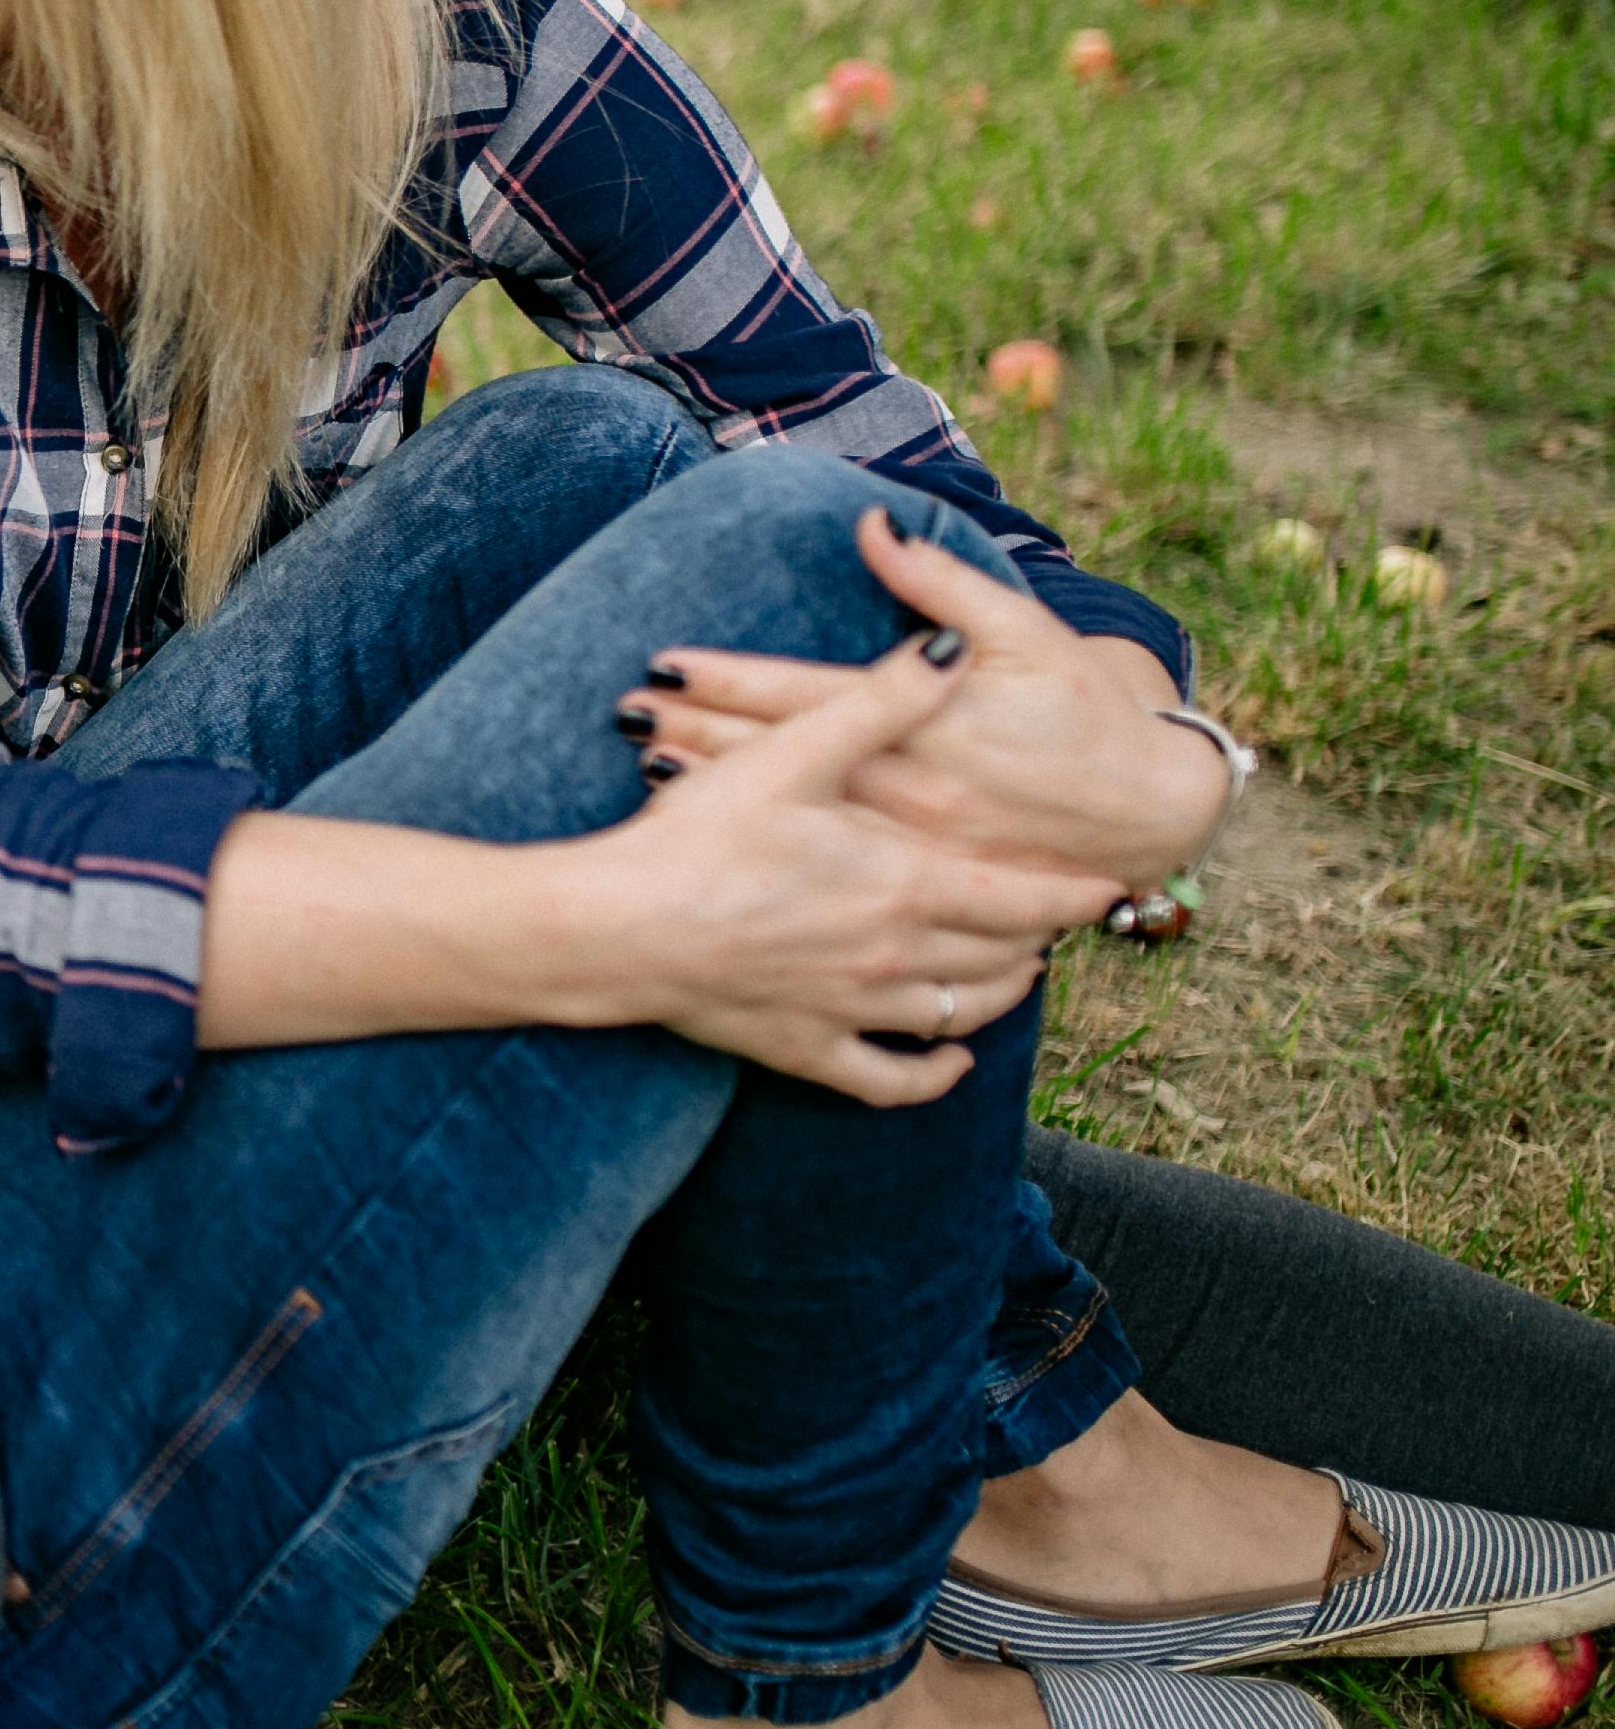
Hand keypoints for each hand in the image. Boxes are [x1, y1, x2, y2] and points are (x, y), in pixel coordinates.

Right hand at [560, 628, 1125, 1104]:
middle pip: (1002, 957)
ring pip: (961, 1013)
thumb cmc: (701, 835)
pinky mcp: (805, 1047)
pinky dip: (932, 1073)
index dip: (1074, 894)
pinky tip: (951, 1059)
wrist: (619, 929)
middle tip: (1064, 921)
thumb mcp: (795, 752)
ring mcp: (852, 1009)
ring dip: (1002, 993)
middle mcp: (894, 956)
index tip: (1110, 887)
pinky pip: (891, 1077)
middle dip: (1043, 938)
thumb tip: (951, 650)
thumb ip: (881, 701)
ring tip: (1021, 971)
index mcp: (904, 884)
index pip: (1024, 898)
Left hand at [616, 511, 1230, 889]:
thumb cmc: (1081, 706)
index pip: (806, 694)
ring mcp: (913, 843)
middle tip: (624, 711)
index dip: (730, 679)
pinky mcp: (921, 881)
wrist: (1148, 807)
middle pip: (783, 756)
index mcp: (931, 719)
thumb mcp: (1023, 629)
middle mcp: (913, 785)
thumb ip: (939, 581)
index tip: (661, 662)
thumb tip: (870, 527)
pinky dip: (769, 845)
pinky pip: (828, 866)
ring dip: (718, 790)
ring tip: (643, 765)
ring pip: (793, 813)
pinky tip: (712, 837)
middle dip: (699, 731)